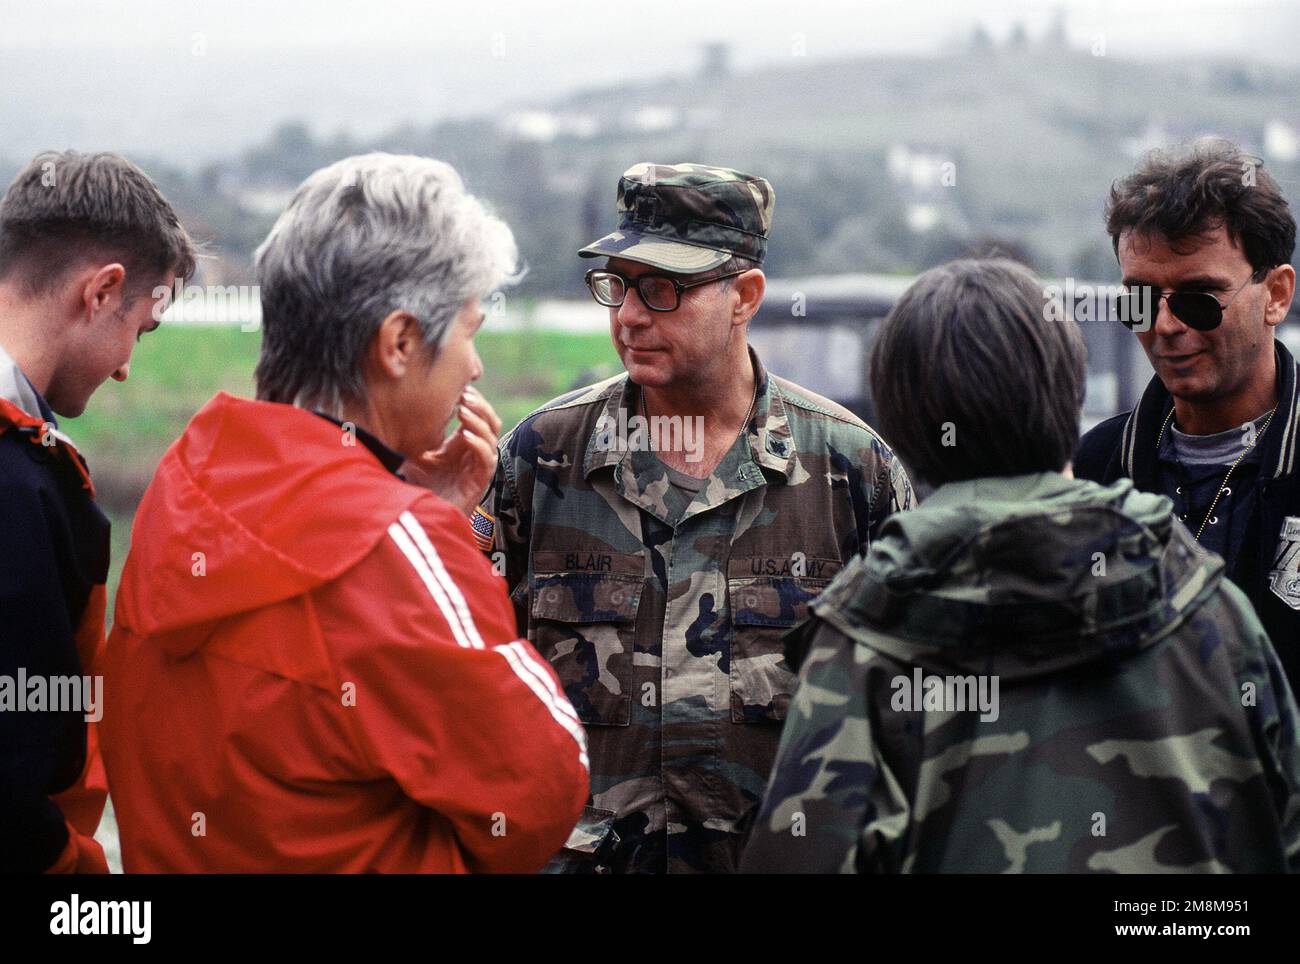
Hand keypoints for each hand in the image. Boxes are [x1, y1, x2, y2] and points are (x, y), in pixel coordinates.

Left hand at [403, 386, 501, 516]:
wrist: (424, 517)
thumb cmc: (420, 486)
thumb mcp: (415, 453)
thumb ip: (416, 435)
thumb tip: (399, 408)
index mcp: (463, 444)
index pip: (479, 416)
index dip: (475, 401)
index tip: (461, 388)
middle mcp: (474, 453)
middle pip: (491, 423)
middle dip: (481, 407)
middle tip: (465, 395)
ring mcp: (478, 467)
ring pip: (492, 438)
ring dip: (479, 423)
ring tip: (463, 411)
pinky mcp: (480, 482)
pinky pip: (487, 460)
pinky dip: (479, 445)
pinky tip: (466, 435)